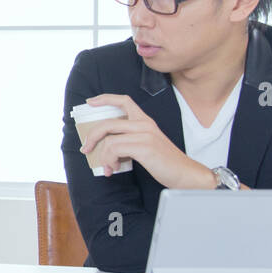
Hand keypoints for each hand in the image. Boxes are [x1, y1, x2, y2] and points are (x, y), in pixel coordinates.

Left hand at [79, 93, 215, 189]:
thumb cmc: (164, 162)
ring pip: (109, 139)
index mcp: (145, 121)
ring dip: (103, 156)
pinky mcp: (144, 147)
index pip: (125, 100)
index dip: (105, 99)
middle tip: (85, 149)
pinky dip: (109, 161)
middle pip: (108, 123)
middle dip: (92, 136)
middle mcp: (145, 124)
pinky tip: (114, 169)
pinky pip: (115, 149)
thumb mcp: (146, 145)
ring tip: (108, 167)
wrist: (186, 174)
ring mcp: (145, 134)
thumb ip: (129, 140)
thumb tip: (105, 147)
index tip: (90, 102)